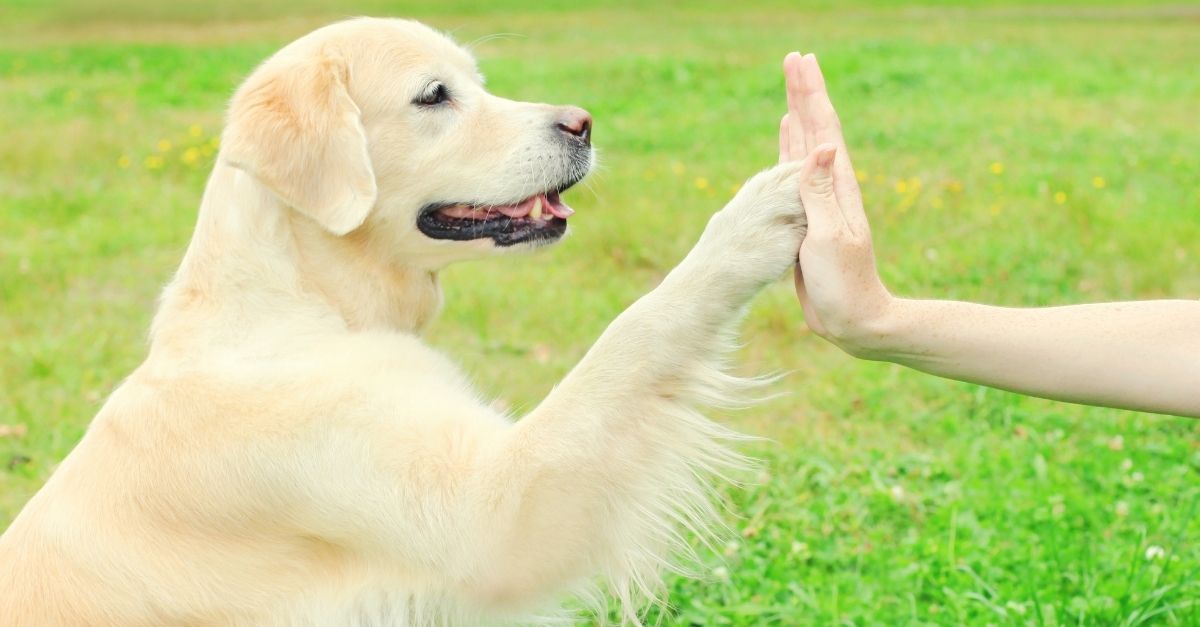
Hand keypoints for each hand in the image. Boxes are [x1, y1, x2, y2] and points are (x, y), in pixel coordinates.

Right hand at [779, 53, 893, 355]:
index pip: (823, 129)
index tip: (801, 61)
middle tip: (795, 58)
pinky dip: (790, 146)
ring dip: (798, 113)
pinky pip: (794, 170)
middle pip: (816, 128)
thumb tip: (822, 147)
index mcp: (838, 187)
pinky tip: (787, 134)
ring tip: (792, 86)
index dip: (811, 94)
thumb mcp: (831, 237)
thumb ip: (821, 193)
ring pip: (805, 145)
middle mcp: (831, 186)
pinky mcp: (807, 214)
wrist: (853, 319)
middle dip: (805, 92)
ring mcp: (820, 199)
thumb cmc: (844, 284)